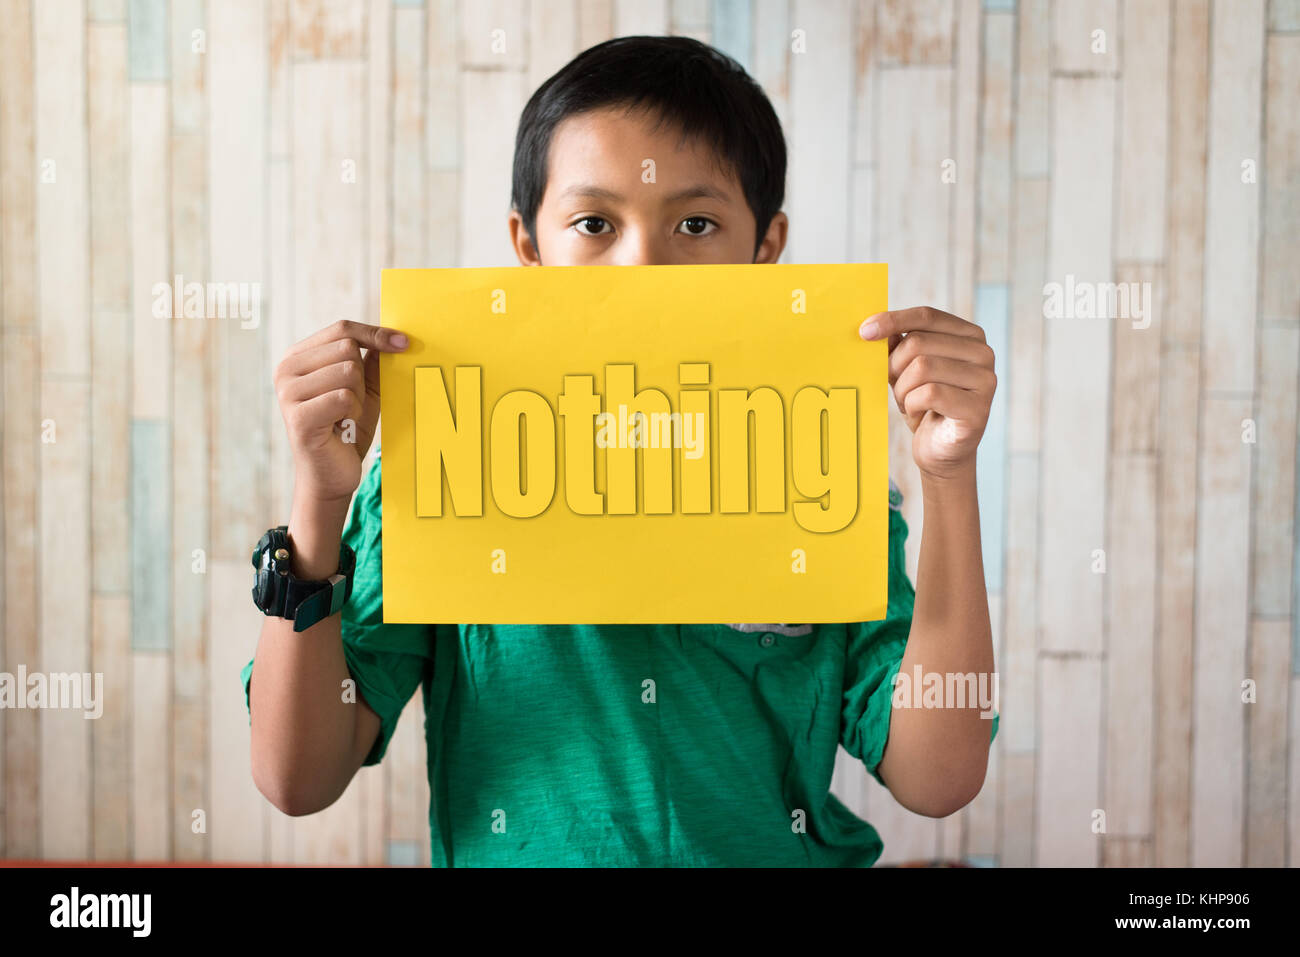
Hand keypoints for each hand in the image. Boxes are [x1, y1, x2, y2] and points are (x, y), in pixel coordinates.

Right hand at [273, 320, 408, 505]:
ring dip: (357, 397)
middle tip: (351, 404)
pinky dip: (353, 412)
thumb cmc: (346, 430)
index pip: (341, 329)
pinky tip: (341, 427)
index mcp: (298, 357)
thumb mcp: (364, 390)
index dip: (375, 334)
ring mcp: (287, 393)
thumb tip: (391, 335)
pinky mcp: (298, 416)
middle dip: (361, 377)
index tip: (404, 343)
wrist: (331, 476)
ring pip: (347, 370)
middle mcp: (286, 370)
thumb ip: (371, 362)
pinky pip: (344, 397)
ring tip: (344, 416)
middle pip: (347, 348)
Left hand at [859, 306, 995, 481]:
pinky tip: (919, 414)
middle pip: (919, 342)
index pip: (927, 315)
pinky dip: (913, 405)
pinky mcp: (978, 408)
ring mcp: (985, 380)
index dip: (893, 320)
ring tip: (908, 402)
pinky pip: (930, 394)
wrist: (939, 450)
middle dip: (894, 365)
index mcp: (969, 336)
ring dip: (903, 389)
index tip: (864, 331)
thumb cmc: (924, 405)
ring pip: (922, 367)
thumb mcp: (906, 371)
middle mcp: (983, 353)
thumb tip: (877, 325)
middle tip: (894, 385)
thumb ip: (898, 345)